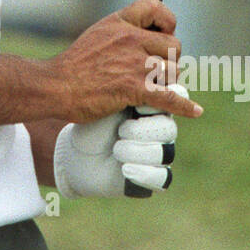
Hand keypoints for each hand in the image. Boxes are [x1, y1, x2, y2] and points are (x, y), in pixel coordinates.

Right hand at [48, 0, 200, 122]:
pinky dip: (184, 106)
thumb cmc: (75, 65)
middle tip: (157, 71)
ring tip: (154, 89)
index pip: (155, 7)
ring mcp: (133, 63)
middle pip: (173, 45)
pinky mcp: (133, 88)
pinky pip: (169, 97)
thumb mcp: (97, 34)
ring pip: (173, 71)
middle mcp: (130, 39)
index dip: (166, 21)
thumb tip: (149, 37)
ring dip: (168, 82)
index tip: (163, 34)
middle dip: (170, 59)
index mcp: (120, 23)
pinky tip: (195, 111)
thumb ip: (122, 31)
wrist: (56, 85)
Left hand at [53, 88, 187, 197]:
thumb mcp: (107, 94)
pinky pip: (162, 175)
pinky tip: (126, 168)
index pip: (176, 96)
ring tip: (116, 147)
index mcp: (152, 101)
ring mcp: (157, 151)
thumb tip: (154, 74)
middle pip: (170, 127)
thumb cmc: (88, 115)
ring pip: (165, 152)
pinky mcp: (151, 174)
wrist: (73, 147)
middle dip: (145, 129)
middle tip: (122, 129)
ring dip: (136, 149)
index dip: (163, 100)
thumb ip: (131, 84)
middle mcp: (158, 126)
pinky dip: (143, 171)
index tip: (137, 107)